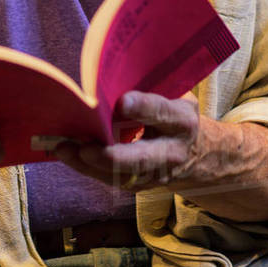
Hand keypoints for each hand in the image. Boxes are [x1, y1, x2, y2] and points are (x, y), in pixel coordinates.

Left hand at [54, 90, 200, 191]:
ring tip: (64, 149)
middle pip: (141, 157)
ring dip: (90, 164)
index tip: (122, 101)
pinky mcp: (141, 186)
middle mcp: (171, 152)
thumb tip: (112, 80)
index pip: (162, 113)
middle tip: (84, 147)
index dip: (143, 108)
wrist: (203, 156)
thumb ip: (152, 92)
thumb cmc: (178, 117)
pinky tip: (68, 154)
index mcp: (182, 121)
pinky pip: (112, 179)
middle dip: (111, 155)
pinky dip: (87, 168)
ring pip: (121, 174)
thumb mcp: (177, 98)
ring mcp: (156, 174)